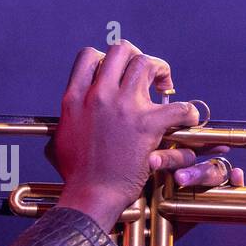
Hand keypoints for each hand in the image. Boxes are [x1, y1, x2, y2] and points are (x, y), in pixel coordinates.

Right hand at [48, 41, 241, 232]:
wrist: (91, 195)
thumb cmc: (75, 175)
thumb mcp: (58, 142)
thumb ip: (65, 124)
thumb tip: (64, 122)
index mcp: (74, 97)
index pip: (90, 55)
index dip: (107, 59)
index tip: (117, 74)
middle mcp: (98, 95)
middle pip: (122, 50)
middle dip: (138, 57)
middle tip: (147, 76)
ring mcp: (123, 107)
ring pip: (147, 64)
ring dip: (161, 72)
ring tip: (166, 88)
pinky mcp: (146, 124)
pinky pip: (177, 106)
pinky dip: (187, 112)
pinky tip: (187, 119)